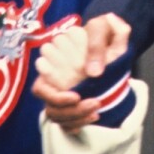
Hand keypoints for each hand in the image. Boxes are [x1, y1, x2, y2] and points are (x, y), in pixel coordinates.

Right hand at [31, 12, 131, 128]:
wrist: (112, 46)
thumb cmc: (103, 34)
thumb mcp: (105, 28)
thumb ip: (102, 37)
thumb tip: (92, 71)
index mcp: (53, 63)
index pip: (41, 88)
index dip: (55, 96)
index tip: (76, 96)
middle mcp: (52, 81)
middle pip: (50, 107)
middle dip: (70, 111)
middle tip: (95, 104)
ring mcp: (60, 95)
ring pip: (56, 117)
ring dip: (76, 118)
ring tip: (96, 112)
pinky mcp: (68, 105)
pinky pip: (64, 124)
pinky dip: (76, 125)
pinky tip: (91, 119)